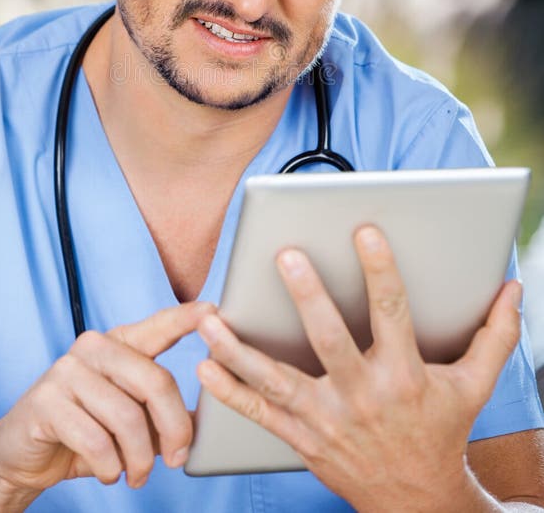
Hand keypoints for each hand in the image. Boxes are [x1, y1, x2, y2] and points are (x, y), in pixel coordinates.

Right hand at [0, 301, 213, 495]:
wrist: (21, 456)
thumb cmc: (84, 433)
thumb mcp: (129, 420)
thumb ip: (160, 412)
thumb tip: (202, 421)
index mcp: (119, 344)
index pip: (158, 326)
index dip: (185, 318)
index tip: (213, 309)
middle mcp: (93, 347)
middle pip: (154, 382)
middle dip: (173, 429)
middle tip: (175, 460)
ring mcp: (67, 370)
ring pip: (127, 417)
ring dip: (139, 459)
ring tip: (136, 476)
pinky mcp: (46, 401)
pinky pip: (96, 439)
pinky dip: (110, 466)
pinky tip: (109, 473)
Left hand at [196, 227, 521, 511]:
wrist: (415, 501)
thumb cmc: (442, 430)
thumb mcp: (474, 385)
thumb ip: (494, 335)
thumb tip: (512, 288)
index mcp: (404, 374)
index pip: (392, 312)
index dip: (381, 269)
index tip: (365, 230)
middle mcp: (363, 395)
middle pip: (330, 341)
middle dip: (307, 298)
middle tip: (284, 257)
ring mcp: (327, 419)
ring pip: (278, 380)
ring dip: (240, 349)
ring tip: (209, 318)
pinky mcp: (302, 438)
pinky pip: (260, 413)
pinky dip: (228, 393)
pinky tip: (203, 366)